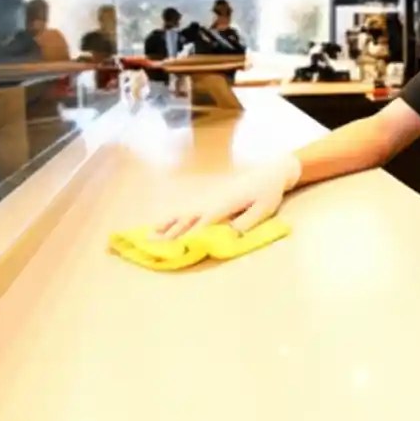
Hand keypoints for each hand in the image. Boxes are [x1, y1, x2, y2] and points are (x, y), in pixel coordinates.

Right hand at [155, 155, 301, 238]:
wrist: (270, 173)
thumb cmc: (268, 192)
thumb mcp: (263, 209)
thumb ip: (246, 222)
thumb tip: (228, 234)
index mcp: (225, 204)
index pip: (205, 223)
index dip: (191, 235)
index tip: (177, 247)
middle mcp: (212, 201)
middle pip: (188, 219)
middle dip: (171, 233)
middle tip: (152, 245)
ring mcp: (209, 199)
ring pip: (184, 214)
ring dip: (167, 225)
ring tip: (149, 235)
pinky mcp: (210, 199)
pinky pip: (187, 210)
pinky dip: (172, 218)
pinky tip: (163, 224)